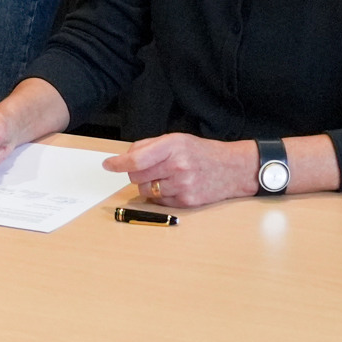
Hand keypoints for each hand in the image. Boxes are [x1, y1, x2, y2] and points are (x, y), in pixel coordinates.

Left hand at [103, 132, 260, 210]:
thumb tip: (124, 157)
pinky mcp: (186, 202)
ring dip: (148, 184)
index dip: (118, 163)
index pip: (137, 159)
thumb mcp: (177, 139)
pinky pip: (158, 201)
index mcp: (173, 146)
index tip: (108, 165)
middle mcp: (177, 166)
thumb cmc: (202, 152)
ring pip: (145, 190)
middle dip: (136, 173)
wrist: (233, 168)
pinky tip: (174, 186)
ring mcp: (182, 185)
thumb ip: (149, 146)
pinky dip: (160, 195)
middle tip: (149, 168)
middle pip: (137, 176)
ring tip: (165, 176)